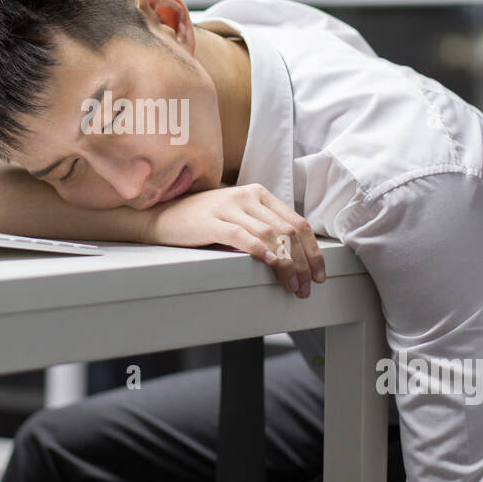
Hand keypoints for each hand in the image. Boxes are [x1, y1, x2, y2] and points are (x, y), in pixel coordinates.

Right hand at [137, 183, 325, 297]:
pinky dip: (260, 250)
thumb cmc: (203, 221)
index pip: (298, 222)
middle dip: (304, 262)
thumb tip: (296, 258)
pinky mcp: (211, 221)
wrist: (163, 215)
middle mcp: (248, 196)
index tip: (319, 273)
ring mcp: (229, 207)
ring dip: (287, 264)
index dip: (313, 250)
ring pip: (271, 235)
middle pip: (289, 230)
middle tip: (308, 287)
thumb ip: (263, 227)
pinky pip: (241, 235)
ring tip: (292, 285)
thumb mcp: (238, 217)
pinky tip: (270, 263)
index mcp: (259, 194)